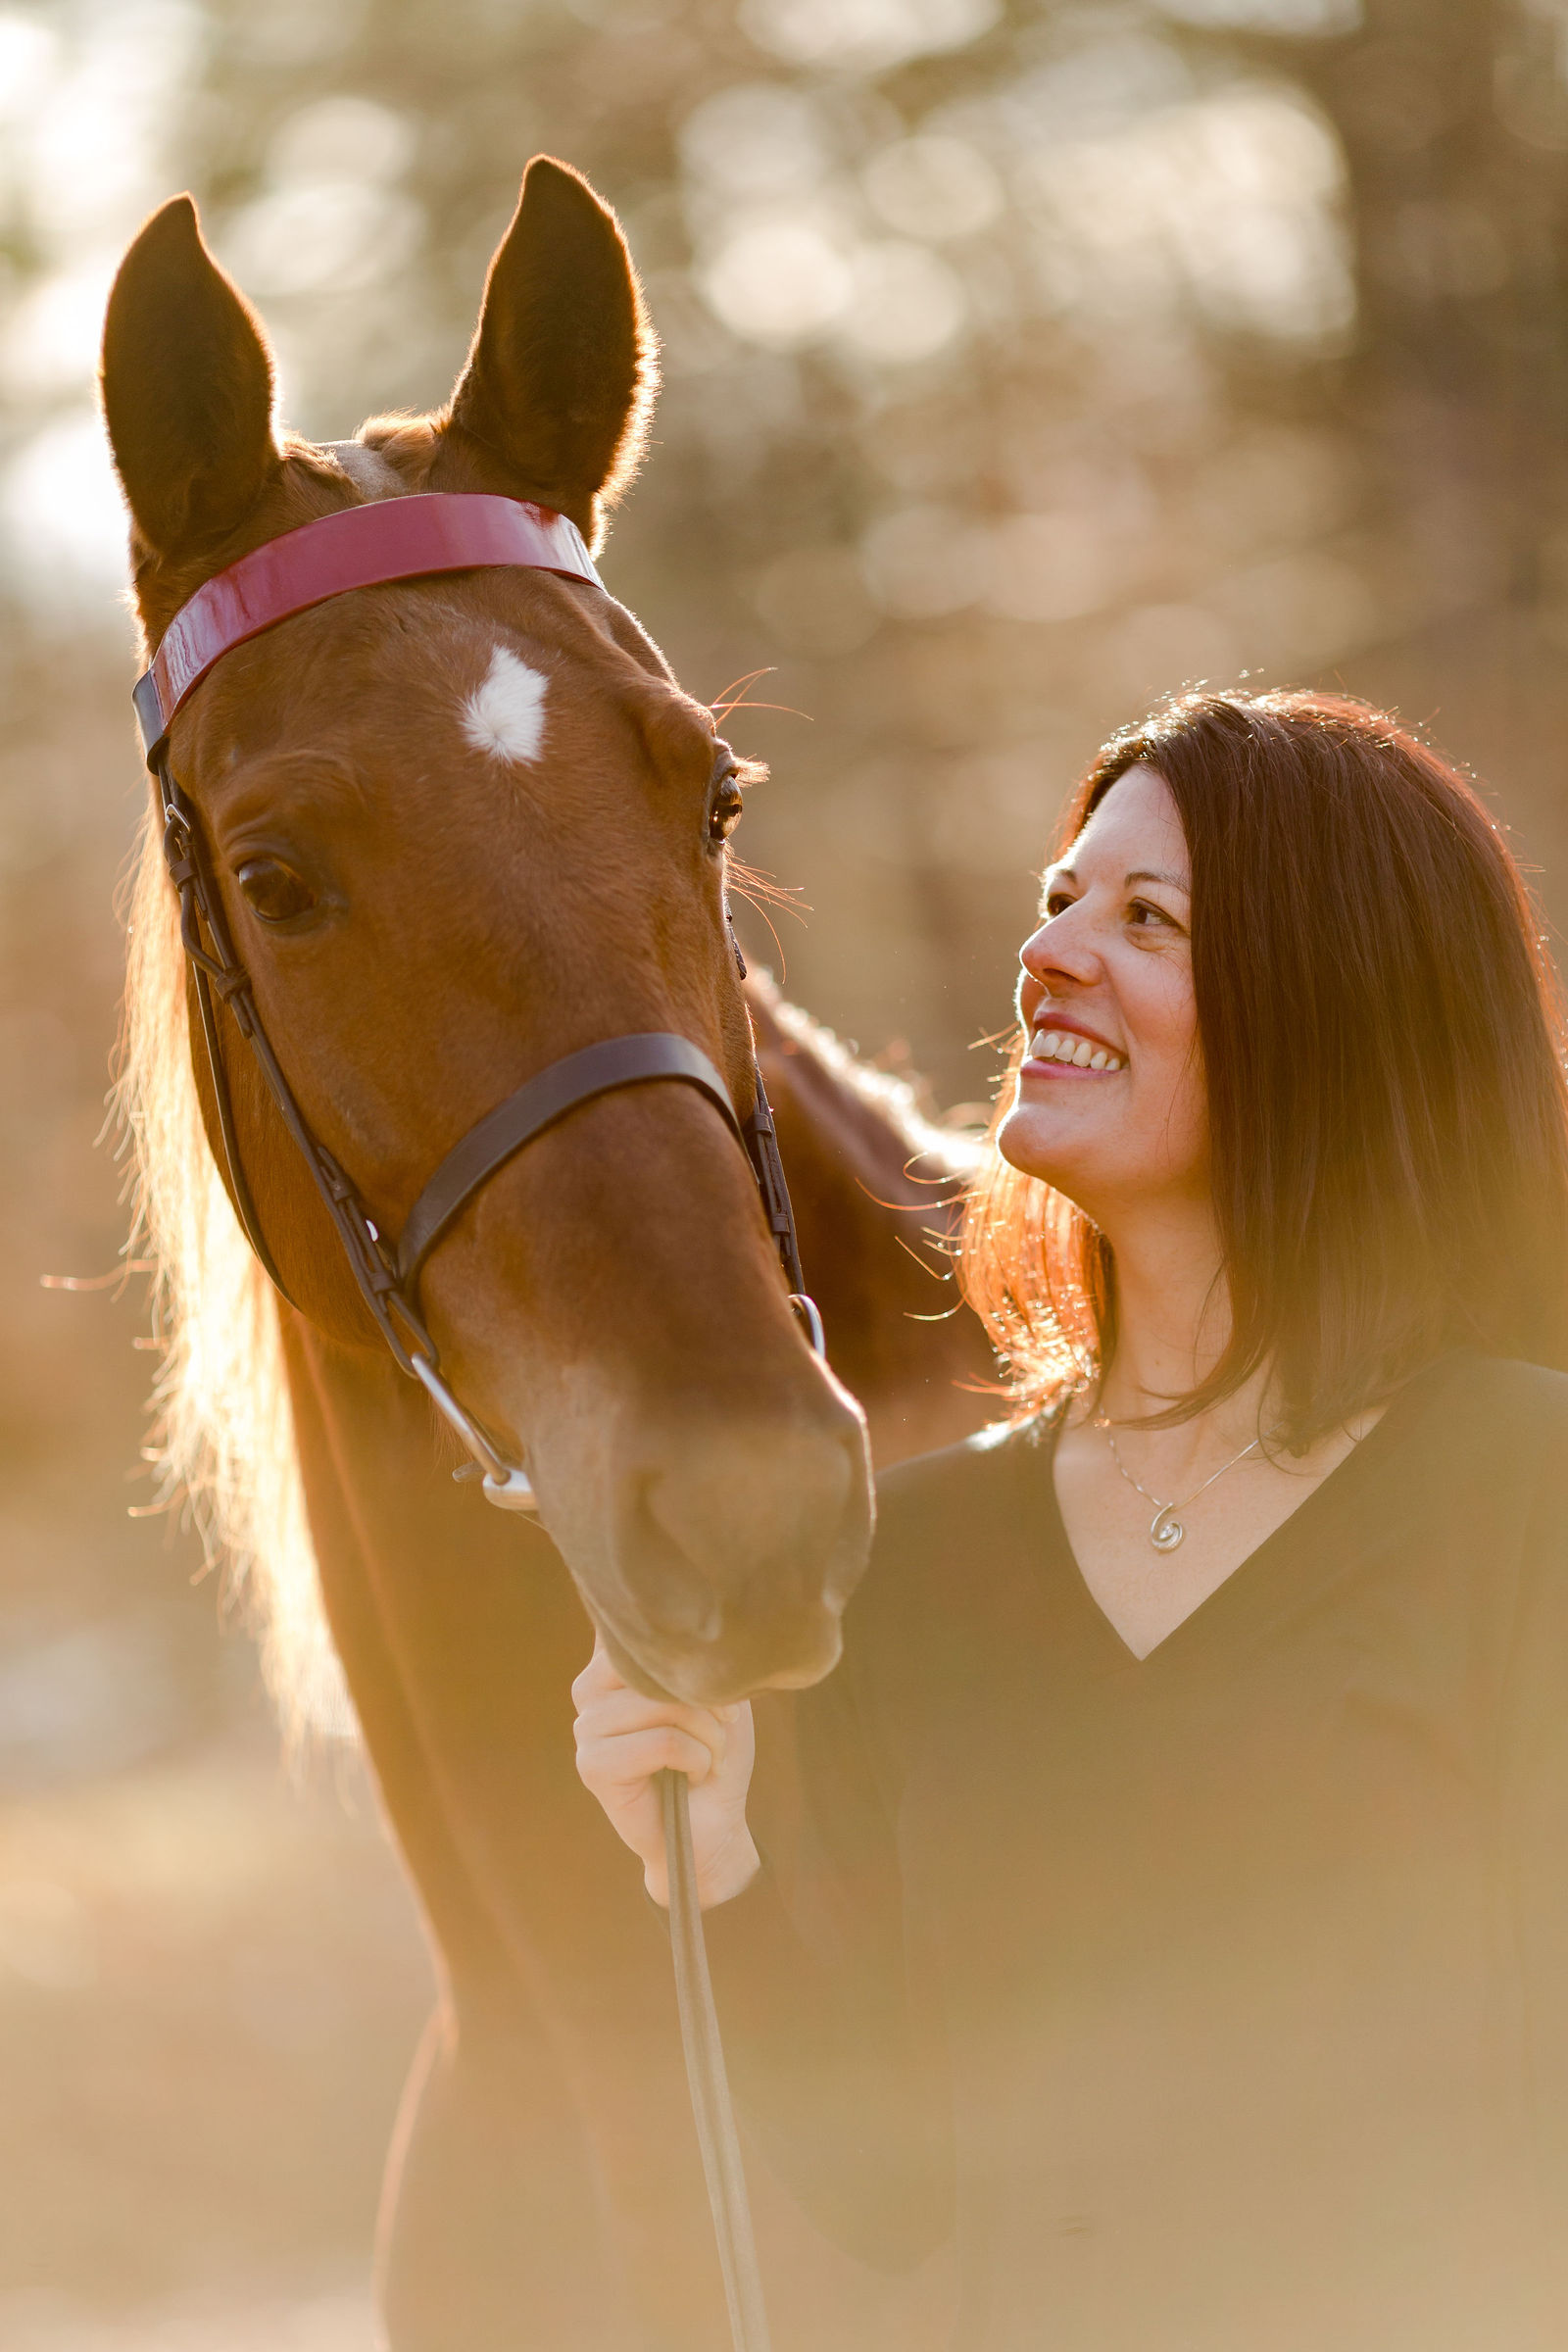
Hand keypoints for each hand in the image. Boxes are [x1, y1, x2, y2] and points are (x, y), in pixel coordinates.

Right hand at [572, 1637, 759, 1908]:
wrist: (714, 1824)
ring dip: (708, 1737)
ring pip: (664, 1706)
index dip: (698, 1660)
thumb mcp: (716, 1689)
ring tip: (707, 1757)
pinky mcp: (592, 1764)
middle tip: (723, 1729)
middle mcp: (589, 1687)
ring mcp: (585, 1726)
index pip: (645, 1629)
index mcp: (613, 1662)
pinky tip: (692, 1777)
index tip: (723, 1695)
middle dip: (708, 1702)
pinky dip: (695, 1760)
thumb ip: (692, 1655)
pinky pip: (662, 1742)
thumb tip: (675, 1627)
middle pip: (658, 1667)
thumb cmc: (716, 1752)